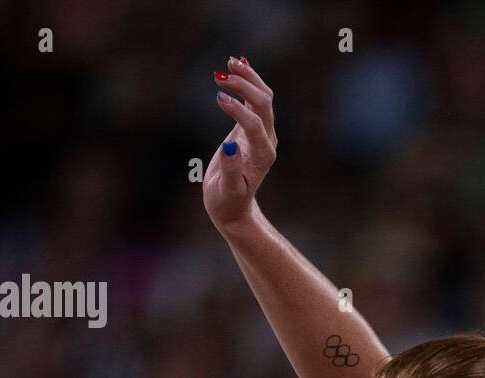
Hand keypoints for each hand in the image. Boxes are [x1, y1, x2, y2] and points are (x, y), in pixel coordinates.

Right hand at [204, 56, 277, 230]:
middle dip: (245, 86)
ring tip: (229, 62)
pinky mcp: (251, 129)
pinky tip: (238, 65)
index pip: (254, 124)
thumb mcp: (227, 190)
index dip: (238, 110)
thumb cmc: (228, 202)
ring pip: (262, 98)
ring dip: (248, 79)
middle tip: (220, 75)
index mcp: (262, 156)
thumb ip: (230, 169)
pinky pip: (255, 101)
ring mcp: (262, 133)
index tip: (218, 97)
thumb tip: (230, 145)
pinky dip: (248, 83)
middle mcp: (267, 141)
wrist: (234, 208)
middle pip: (263, 104)